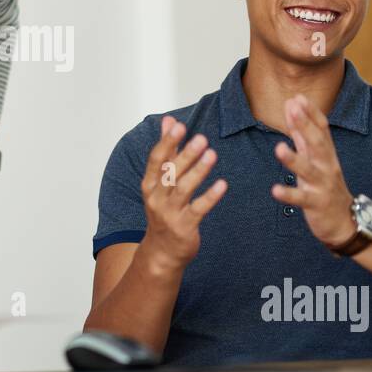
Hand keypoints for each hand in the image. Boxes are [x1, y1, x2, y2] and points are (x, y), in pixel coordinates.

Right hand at [140, 115, 227, 267]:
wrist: (162, 251)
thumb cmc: (163, 210)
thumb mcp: (159, 181)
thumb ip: (166, 150)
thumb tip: (168, 120)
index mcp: (150, 184)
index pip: (156, 159)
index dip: (166, 142)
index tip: (179, 126)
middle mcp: (157, 198)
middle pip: (170, 173)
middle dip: (185, 155)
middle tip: (201, 138)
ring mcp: (170, 213)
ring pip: (184, 189)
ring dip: (198, 172)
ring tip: (212, 155)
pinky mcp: (185, 227)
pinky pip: (199, 209)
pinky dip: (210, 196)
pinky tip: (222, 184)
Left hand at [270, 94, 355, 248]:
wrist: (346, 222)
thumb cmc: (326, 186)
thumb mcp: (315, 159)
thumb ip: (303, 136)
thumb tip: (292, 110)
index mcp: (325, 154)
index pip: (322, 129)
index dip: (311, 113)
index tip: (298, 97)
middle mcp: (327, 166)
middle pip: (317, 143)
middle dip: (306, 125)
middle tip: (293, 108)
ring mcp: (323, 185)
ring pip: (309, 170)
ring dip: (294, 159)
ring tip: (278, 148)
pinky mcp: (317, 204)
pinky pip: (302, 198)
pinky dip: (289, 194)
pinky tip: (275, 190)